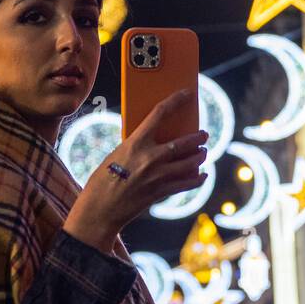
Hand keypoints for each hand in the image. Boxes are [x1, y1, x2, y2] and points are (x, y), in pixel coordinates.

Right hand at [62, 88, 205, 252]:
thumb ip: (137, 146)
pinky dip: (198, 178)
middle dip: (198, 137)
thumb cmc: (103, 179)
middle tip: (204, 134)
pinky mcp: (161, 193)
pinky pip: (187, 183)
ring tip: (203, 153)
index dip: (175, 101)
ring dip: (200, 156)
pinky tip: (202, 174)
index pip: (160, 113)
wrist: (100, 209)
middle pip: (184, 142)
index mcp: (135, 143)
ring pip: (190, 162)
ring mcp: (158, 176)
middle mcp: (150, 158)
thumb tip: (156, 141)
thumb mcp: (118, 154)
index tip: (186, 94)